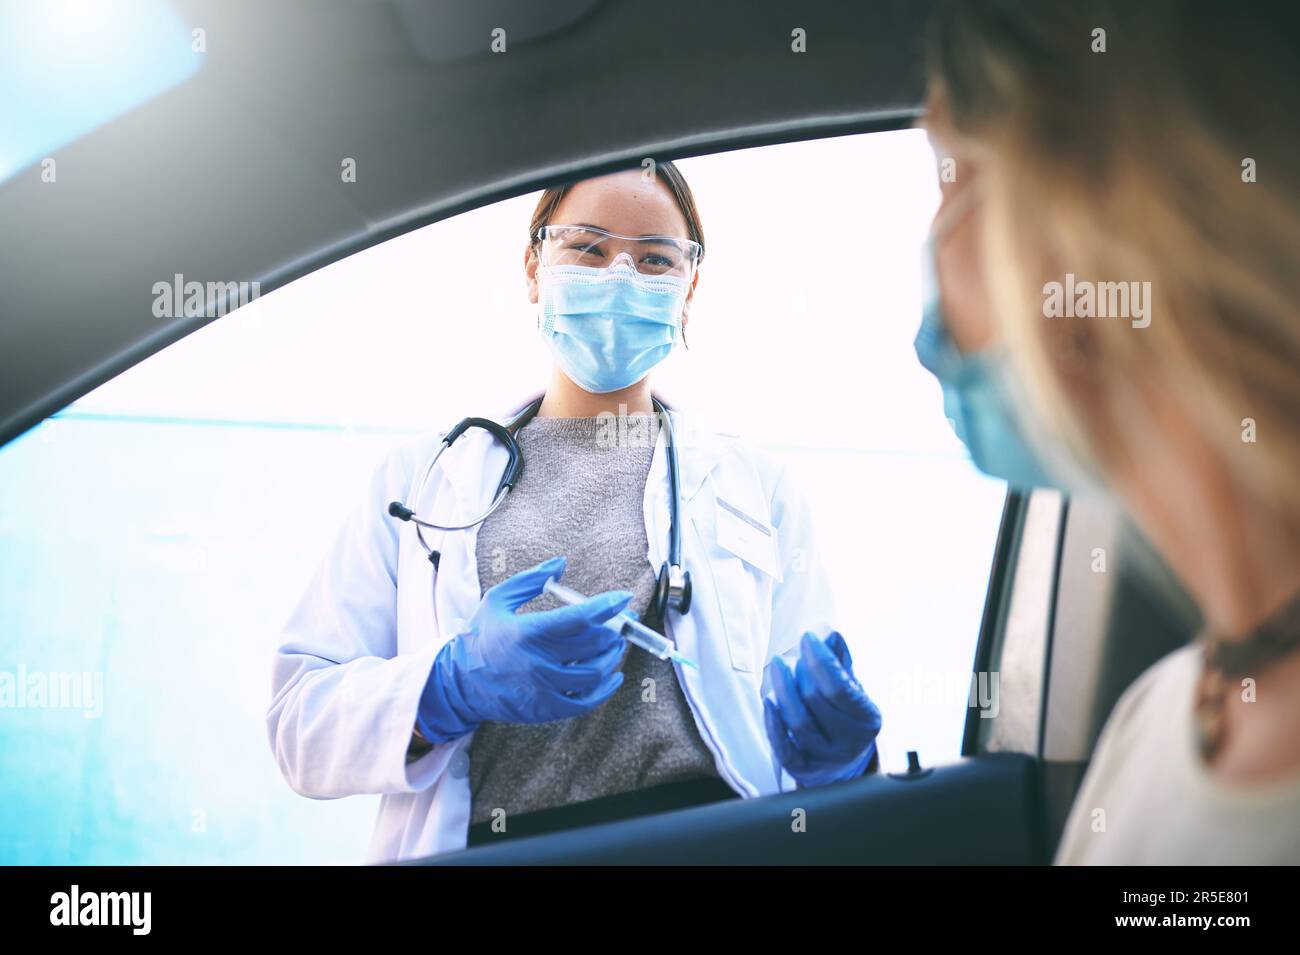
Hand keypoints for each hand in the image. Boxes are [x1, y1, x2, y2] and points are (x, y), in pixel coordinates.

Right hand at [417, 555, 630, 739]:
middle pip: (592, 645)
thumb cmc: (481, 637)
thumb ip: (530, 580)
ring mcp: (543, 689)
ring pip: (594, 673)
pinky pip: (586, 702)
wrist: (460, 683)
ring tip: (614, 643)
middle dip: (614, 630)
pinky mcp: (546, 709)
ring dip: (611, 655)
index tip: (623, 597)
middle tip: (622, 620)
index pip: (577, 619)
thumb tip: (561, 564)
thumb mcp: (497, 599)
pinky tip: (612, 675)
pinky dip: (605, 689)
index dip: (605, 606)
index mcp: (525, 633)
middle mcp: (537, 663)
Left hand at [763, 631, 881, 787]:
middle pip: (816, 701)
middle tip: (792, 657)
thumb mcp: (851, 688)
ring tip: (778, 668)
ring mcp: (827, 759)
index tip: (807, 637)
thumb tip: (830, 634)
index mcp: (867, 718)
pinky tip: (769, 702)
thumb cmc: (845, 715)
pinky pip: (784, 749)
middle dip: (800, 672)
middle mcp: (850, 742)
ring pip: (799, 724)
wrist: (844, 761)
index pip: (839, 687)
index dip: (821, 660)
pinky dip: (774, 724)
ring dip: (784, 691)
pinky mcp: (804, 771)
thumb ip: (840, 662)